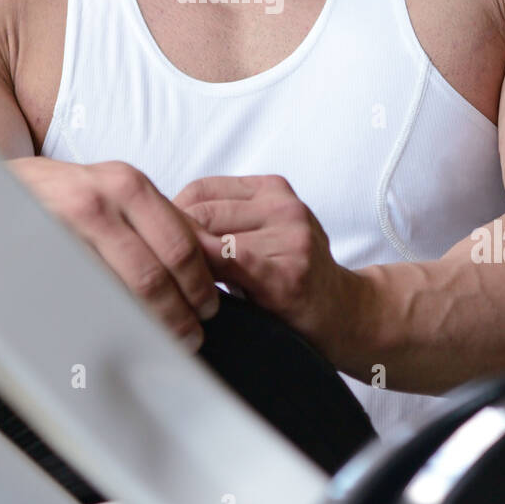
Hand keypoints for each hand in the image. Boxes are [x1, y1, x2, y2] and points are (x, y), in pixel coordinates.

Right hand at [7, 157, 220, 350]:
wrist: (12, 186)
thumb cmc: (74, 193)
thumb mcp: (123, 190)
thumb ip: (168, 220)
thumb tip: (215, 254)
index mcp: (128, 186)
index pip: (180, 246)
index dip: (199, 285)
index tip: (208, 307)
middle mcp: (99, 204)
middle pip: (153, 276)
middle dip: (179, 314)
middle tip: (190, 334)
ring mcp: (66, 232)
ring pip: (120, 293)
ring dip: (150, 324)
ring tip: (163, 339)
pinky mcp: (44, 257)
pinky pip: (87, 300)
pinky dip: (110, 322)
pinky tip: (121, 332)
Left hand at [172, 173, 358, 368]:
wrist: (346, 314)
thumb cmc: (293, 276)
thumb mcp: (265, 232)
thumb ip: (225, 220)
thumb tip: (157, 223)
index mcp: (273, 189)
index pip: (201, 190)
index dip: (172, 217)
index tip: (160, 245)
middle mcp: (284, 207)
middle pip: (201, 213)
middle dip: (174, 243)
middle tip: (158, 270)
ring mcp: (290, 238)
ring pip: (210, 241)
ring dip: (186, 266)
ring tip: (174, 287)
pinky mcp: (288, 274)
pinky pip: (230, 265)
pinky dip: (204, 278)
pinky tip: (195, 295)